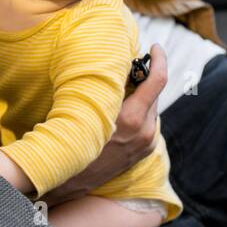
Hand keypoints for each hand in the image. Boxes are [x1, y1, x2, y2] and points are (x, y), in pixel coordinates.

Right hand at [39, 43, 166, 206]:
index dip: (160, 59)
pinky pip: (148, 121)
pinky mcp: (145, 150)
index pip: (157, 81)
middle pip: (154, 92)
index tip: (155, 47)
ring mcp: (147, 143)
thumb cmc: (71, 137)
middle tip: (128, 66)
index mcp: (131, 119)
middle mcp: (144, 132)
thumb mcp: (87, 108)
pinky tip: (122, 109)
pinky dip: (140, 110)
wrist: (66, 179)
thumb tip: (119, 64)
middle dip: (144, 76)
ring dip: (141, 95)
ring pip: (151, 107)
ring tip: (120, 90)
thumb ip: (106, 88)